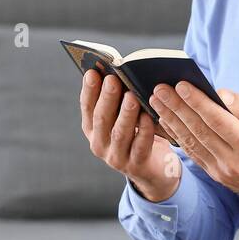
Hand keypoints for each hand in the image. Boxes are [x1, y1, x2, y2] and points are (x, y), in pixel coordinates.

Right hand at [80, 70, 181, 201]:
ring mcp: (116, 157)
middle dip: (107, 97)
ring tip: (132, 96)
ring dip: (126, 113)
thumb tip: (117, 70)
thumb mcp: (122, 118)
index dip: (89, 90)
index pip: (87, 108)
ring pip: (119, 133)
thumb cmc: (136, 133)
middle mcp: (99, 144)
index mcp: (92, 129)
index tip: (92, 72)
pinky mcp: (136, 165)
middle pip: (102, 119)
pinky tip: (149, 116)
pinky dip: (144, 130)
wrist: (152, 169)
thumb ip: (117, 100)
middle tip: (113, 79)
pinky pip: (140, 146)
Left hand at [149, 83, 238, 219]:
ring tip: (156, 102)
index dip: (197, 102)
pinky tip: (166, 122)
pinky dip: (178, 137)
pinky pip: (194, 154)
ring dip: (171, 121)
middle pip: (199, 130)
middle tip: (158, 89)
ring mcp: (223, 172)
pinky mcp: (218, 176)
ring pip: (192, 143)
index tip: (179, 85)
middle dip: (176, 107)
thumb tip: (222, 95)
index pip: (217, 120)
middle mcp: (233, 162)